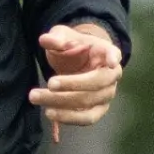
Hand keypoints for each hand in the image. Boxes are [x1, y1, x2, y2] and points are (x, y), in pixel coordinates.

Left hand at [30, 23, 122, 142]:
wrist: (77, 61)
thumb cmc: (73, 47)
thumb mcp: (63, 36)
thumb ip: (56, 38)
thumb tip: (44, 40)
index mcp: (106, 52)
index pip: (114, 54)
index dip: (113, 58)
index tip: (110, 62)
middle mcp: (111, 75)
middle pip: (98, 83)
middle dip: (72, 84)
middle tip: (49, 83)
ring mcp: (106, 94)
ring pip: (90, 102)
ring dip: (64, 104)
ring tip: (39, 98)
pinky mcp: (97, 109)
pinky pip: (86, 118)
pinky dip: (69, 117)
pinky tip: (50, 112)